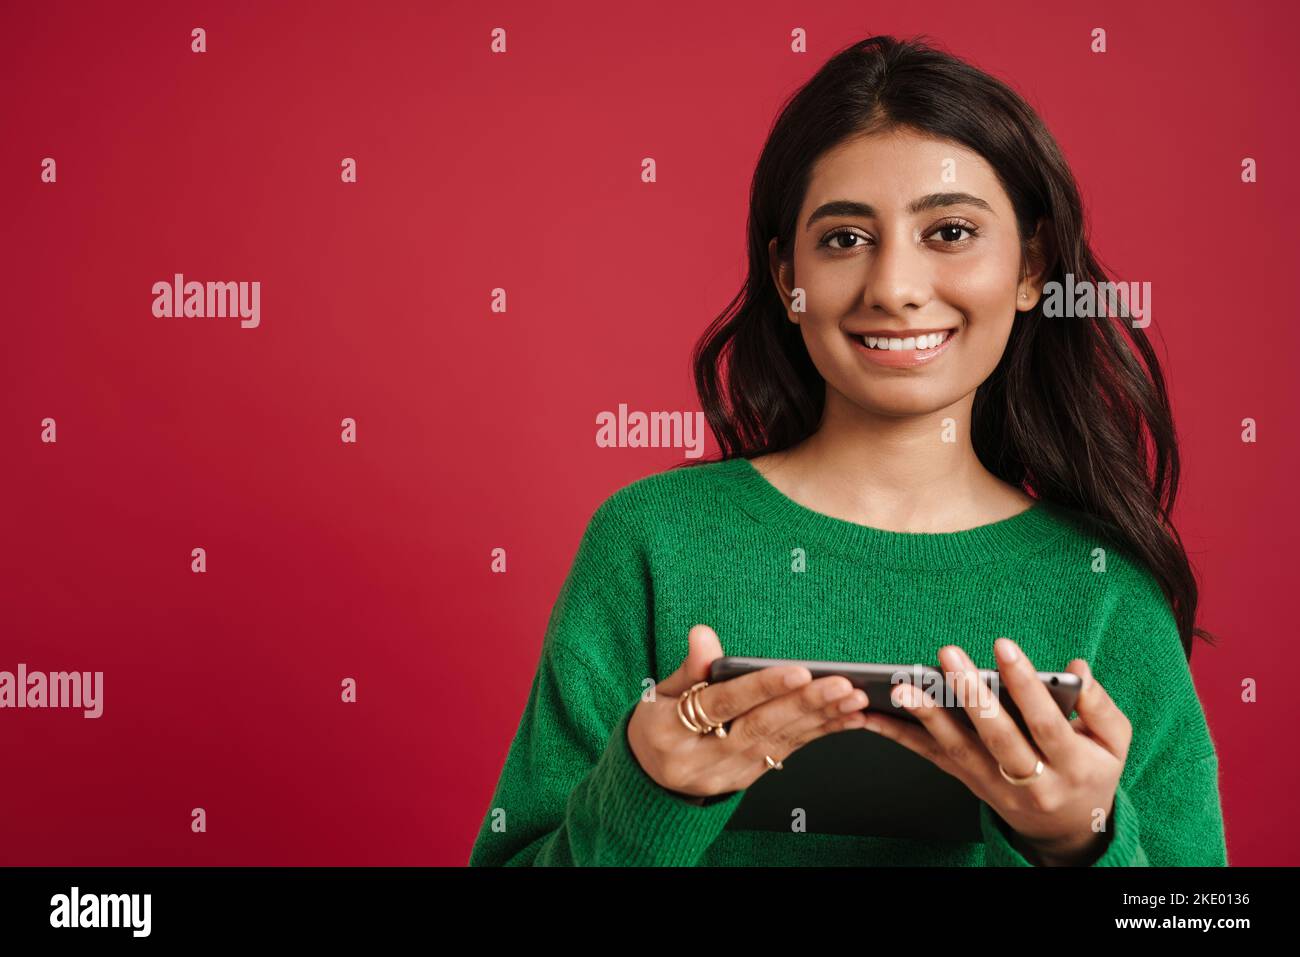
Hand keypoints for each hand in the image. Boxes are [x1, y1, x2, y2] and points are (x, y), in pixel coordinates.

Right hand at [627, 624, 870, 802]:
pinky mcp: (748, 778)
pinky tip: (847, 718)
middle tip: (842, 684)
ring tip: (853, 698)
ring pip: (779, 740)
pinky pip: (788, 751)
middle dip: (805, 704)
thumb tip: (704, 634)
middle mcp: (702, 759)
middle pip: (759, 726)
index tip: (798, 670)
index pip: (722, 705)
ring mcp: (729, 773)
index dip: (761, 688)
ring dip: (821, 718)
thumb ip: (689, 666)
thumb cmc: (657, 723)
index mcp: (671, 733)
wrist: (651, 775)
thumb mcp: (660, 693)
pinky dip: (820, 732)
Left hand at [859, 638, 1130, 865]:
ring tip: (902, 685)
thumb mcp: (1114, 745)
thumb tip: (1076, 667)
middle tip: (949, 656)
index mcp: (1071, 765)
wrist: (1067, 830)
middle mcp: (1030, 781)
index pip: (1045, 722)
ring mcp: (995, 786)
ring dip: (927, 716)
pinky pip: (933, 759)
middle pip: (997, 738)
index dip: (1025, 685)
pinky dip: (901, 736)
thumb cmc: (1090, 773)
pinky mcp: (969, 784)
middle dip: (971, 695)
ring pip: (958, 752)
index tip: (1004, 647)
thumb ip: (1099, 706)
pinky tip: (875, 715)